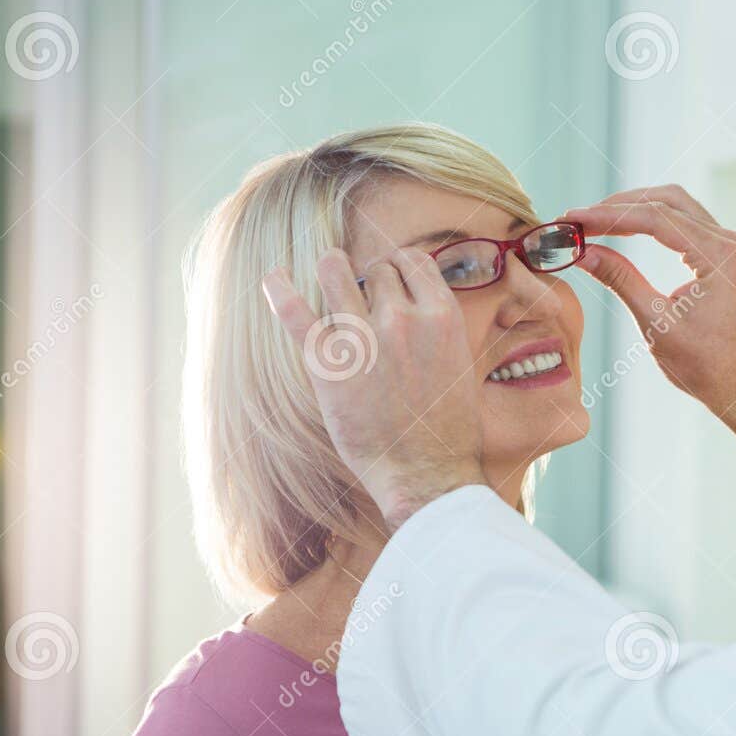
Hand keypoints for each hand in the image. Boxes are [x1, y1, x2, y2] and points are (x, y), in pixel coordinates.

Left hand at [261, 249, 484, 530]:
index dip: (402, 266)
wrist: (427, 474)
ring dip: (332, 267)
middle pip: (378, 270)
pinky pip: (294, 310)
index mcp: (442, 317)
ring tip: (329, 270)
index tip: (394, 277)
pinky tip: (275, 276)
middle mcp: (403, 318)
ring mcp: (362, 337)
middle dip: (373, 280)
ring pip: (336, 272)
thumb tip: (417, 307)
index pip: (415, 261)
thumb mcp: (460, 365)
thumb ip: (438, 330)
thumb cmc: (448, 429)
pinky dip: (279, 288)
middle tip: (369, 300)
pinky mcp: (326, 362)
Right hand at [564, 185, 735, 475]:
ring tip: (595, 220)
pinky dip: (652, 221)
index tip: (574, 219)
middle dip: (619, 206)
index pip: (656, 218)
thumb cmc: (705, 365)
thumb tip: (582, 252)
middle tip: (579, 219)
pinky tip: (624, 228)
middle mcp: (730, 242)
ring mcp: (730, 246)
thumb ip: (621, 280)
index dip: (610, 216)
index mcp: (719, 257)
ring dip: (634, 208)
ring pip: (676, 205)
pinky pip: (685, 222)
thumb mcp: (656, 324)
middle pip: (667, 201)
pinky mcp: (724, 253)